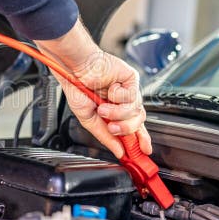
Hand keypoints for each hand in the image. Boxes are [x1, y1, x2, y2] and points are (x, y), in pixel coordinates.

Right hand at [35, 19, 151, 158]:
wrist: (75, 68)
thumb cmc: (77, 86)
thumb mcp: (88, 119)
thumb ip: (105, 136)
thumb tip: (119, 151)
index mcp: (115, 111)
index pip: (133, 128)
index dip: (140, 140)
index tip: (143, 151)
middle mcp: (123, 101)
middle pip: (138, 121)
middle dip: (126, 129)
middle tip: (112, 127)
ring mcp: (129, 90)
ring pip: (136, 111)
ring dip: (118, 113)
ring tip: (103, 108)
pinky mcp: (131, 79)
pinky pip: (132, 96)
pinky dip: (118, 96)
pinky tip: (109, 89)